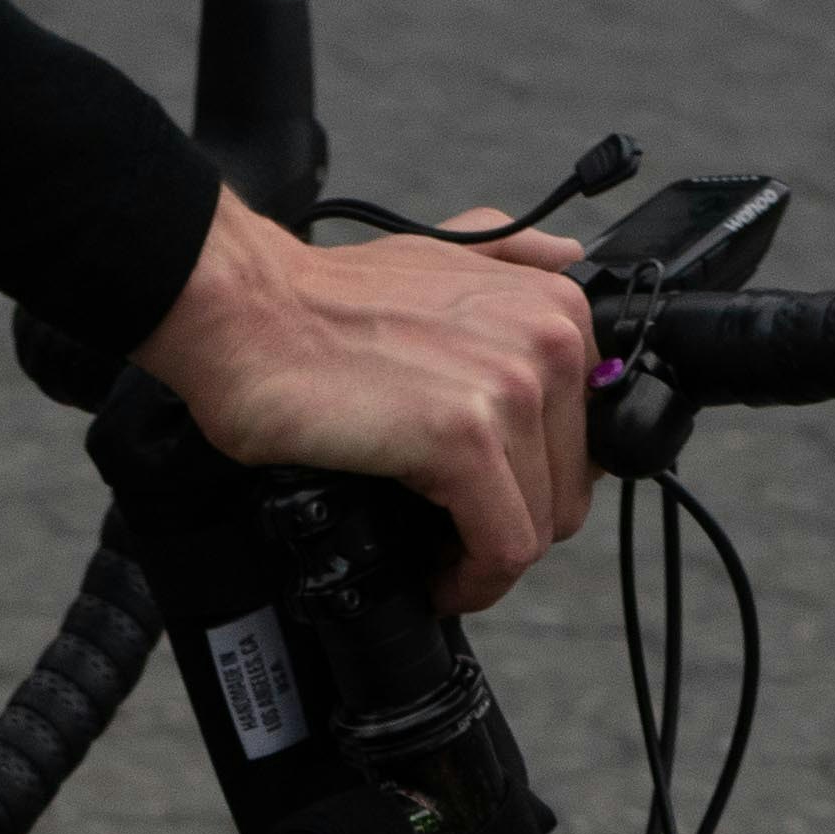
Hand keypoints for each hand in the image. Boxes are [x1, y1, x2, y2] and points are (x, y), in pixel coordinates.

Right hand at [129, 190, 597, 607]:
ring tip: (436, 559)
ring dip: (484, 562)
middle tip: (452, 537)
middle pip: (568, 490)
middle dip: (511, 527)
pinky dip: (469, 581)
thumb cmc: (327, 300)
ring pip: (537, 527)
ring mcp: (510, 388)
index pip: (588, 439)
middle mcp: (548, 340)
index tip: (487, 501)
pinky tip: (433, 576)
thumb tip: (567, 258)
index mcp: (554, 305)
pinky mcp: (464, 438)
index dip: (536, 483)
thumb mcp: (442, 252)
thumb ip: (515, 257)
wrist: (246, 313)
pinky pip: (501, 548)